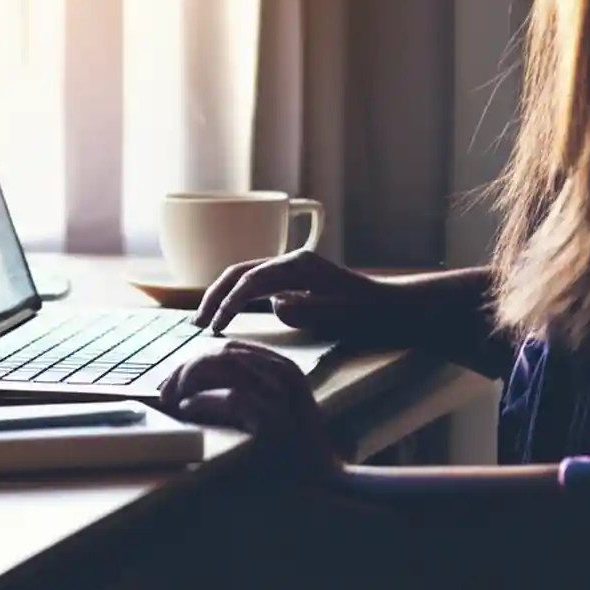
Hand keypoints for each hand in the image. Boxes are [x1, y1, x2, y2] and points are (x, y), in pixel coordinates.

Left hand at [157, 340, 341, 480]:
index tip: (172, 382)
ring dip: (190, 378)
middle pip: (222, 352)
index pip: (228, 348)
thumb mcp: (268, 407)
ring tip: (174, 399)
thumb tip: (192, 375)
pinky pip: (232, 397)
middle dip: (186, 368)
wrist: (321, 480)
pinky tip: (187, 408)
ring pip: (225, 365)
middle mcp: (284, 374)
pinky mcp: (276, 421)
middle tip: (166, 392)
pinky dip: (203, 399)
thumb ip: (241, 386)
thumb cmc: (288, 449)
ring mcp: (282, 396)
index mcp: (281, 367)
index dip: (194, 360)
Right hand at [192, 250, 382, 334]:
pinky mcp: (293, 279)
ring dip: (223, 295)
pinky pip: (258, 284)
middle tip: (198, 323)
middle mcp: (292, 261)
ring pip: (245, 276)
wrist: (391, 306)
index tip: (215, 328)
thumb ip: (303, 310)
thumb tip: (276, 306)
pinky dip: (239, 297)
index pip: (251, 282)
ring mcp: (291, 268)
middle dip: (215, 295)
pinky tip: (230, 313)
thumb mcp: (337, 314)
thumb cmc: (368, 312)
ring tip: (206, 319)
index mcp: (299, 266)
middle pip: (240, 271)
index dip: (228, 304)